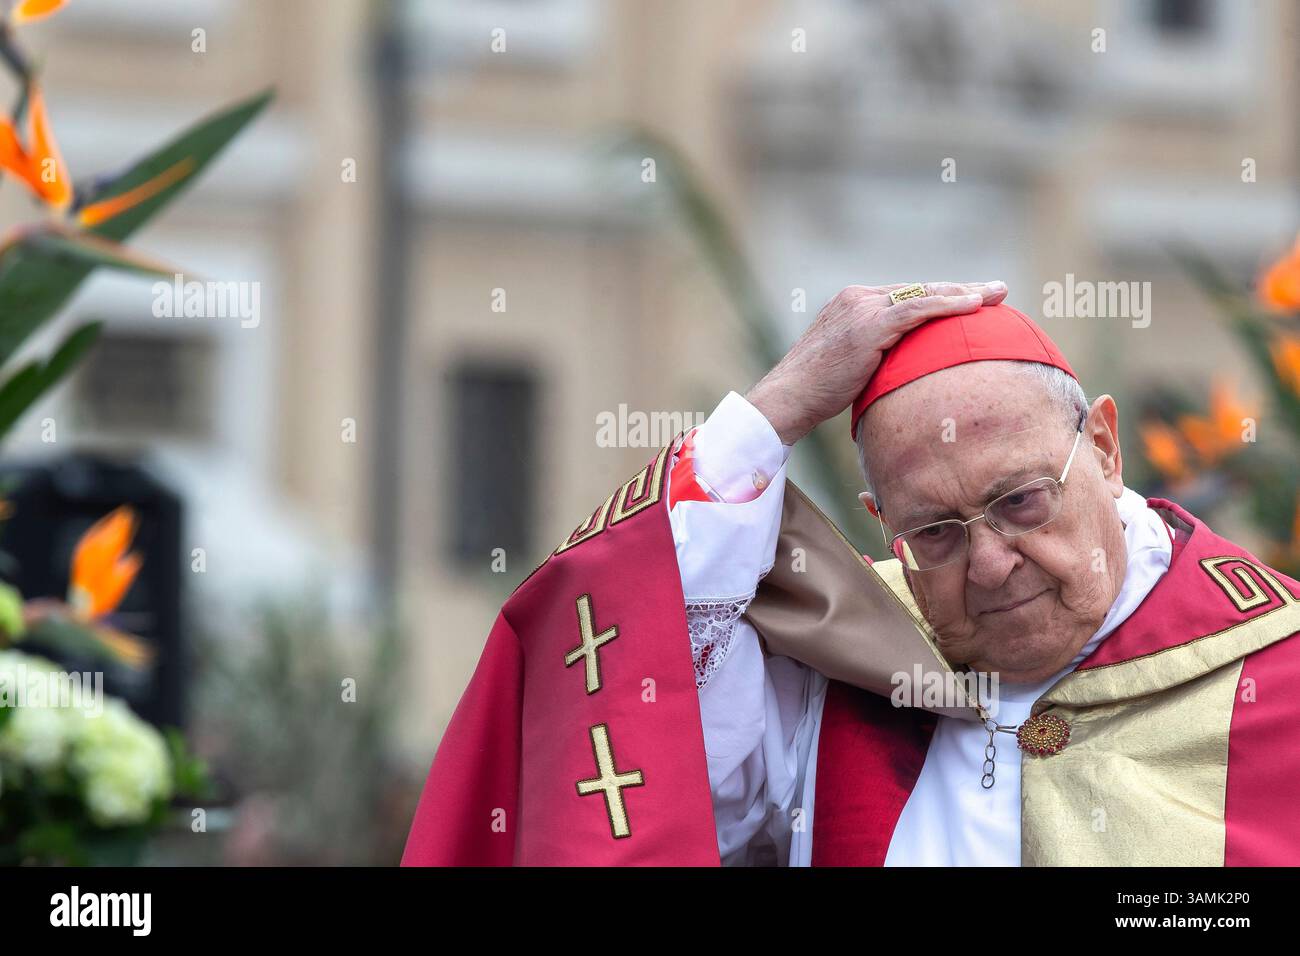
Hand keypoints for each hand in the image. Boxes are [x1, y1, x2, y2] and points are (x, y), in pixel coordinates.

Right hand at [744, 281, 1008, 444]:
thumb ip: (876, 358)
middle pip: (920, 289)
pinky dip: (950, 305)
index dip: (941, 298)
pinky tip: (976, 306)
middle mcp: (859, 297)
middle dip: (961, 289)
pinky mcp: (870, 324)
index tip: (970, 302)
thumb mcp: (850, 366)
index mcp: (853, 303)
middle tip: (996, 290)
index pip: (906, 296)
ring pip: (924, 294)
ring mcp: (864, 308)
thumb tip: (903, 375)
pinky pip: (919, 309)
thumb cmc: (816, 393)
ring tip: (997, 293)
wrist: (789, 397)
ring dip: (965, 293)